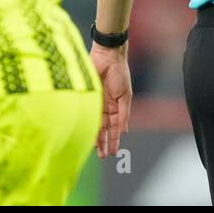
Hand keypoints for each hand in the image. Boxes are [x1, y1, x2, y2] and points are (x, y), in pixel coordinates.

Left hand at [91, 43, 131, 158]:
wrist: (107, 57)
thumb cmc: (120, 73)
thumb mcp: (125, 96)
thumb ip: (124, 114)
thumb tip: (124, 131)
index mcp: (117, 106)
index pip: (115, 127)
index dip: (114, 139)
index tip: (113, 152)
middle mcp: (106, 106)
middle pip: (104, 128)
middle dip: (104, 142)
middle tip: (102, 156)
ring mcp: (96, 102)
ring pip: (96, 124)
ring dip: (96, 137)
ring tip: (95, 150)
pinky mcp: (88, 97)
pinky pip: (88, 114)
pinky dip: (89, 125)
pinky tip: (88, 135)